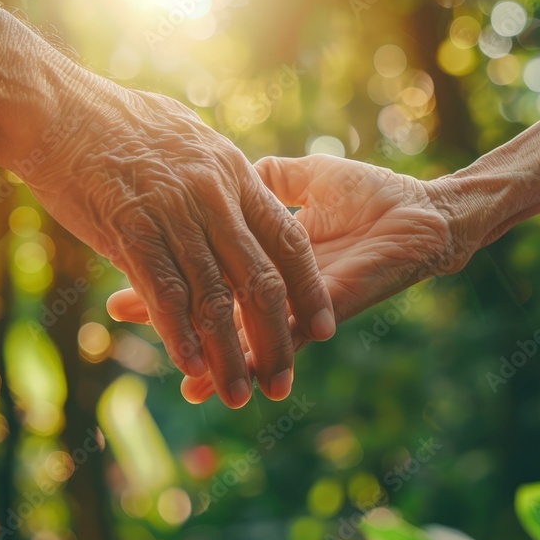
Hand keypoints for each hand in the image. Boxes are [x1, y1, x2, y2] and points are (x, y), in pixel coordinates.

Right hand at [24, 90, 334, 407]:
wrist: (57, 108)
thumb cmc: (119, 123)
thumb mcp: (189, 141)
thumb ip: (215, 183)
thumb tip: (227, 211)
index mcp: (234, 176)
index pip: (287, 243)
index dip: (309, 291)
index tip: (323, 330)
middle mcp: (213, 198)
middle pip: (260, 281)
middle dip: (276, 339)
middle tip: (282, 383)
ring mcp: (174, 214)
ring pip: (214, 297)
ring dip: (227, 354)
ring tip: (237, 393)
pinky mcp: (131, 230)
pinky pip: (164, 292)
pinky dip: (179, 336)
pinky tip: (189, 368)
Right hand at [107, 154, 477, 402]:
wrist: (424, 214)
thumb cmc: (371, 193)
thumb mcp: (309, 175)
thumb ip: (274, 179)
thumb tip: (243, 169)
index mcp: (266, 247)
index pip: (205, 259)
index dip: (169, 259)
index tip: (128, 254)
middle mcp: (275, 279)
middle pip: (211, 300)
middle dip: (163, 305)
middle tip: (115, 310)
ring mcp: (297, 301)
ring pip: (237, 331)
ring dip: (200, 351)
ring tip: (155, 361)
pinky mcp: (321, 312)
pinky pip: (278, 337)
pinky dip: (241, 353)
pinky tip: (205, 369)